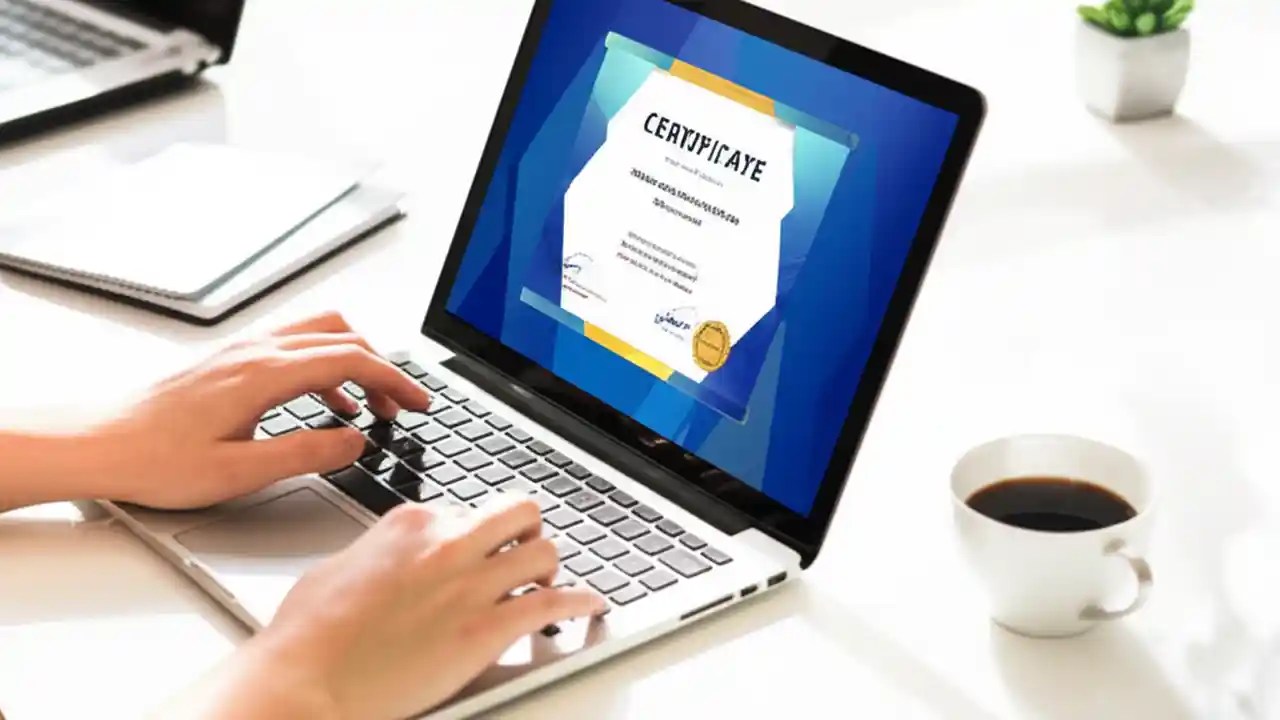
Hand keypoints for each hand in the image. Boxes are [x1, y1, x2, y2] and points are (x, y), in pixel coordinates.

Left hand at [89, 312, 429, 509]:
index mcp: (263, 374)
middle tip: (403, 406)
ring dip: (354, 362)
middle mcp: (255, 352)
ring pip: (319, 334)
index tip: (418, 403)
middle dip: (383, 368)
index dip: (394, 380)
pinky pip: (294, 347)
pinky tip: (325, 402)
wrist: (97, 444)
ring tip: (371, 405)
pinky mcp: (230, 361)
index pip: (351, 358)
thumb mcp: (240, 472)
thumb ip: (306, 453)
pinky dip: (325, 366)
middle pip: (342, 336)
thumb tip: (355, 441)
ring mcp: (241, 352)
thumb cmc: (154, 459)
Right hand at [220, 499, 606, 718]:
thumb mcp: (336, 569)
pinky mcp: (487, 630)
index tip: (479, 551)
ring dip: (550, 569)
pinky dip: (579, 602)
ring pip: (543, 552)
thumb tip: (386, 562)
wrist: (305, 680)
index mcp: (409, 524)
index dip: (475, 536)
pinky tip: (589, 605)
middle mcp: (447, 543)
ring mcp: (470, 584)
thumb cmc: (307, 637)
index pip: (466, 511)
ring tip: (548, 585)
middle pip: (518, 513)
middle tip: (525, 552)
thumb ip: (375, 555)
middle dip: (526, 531)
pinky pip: (554, 603)